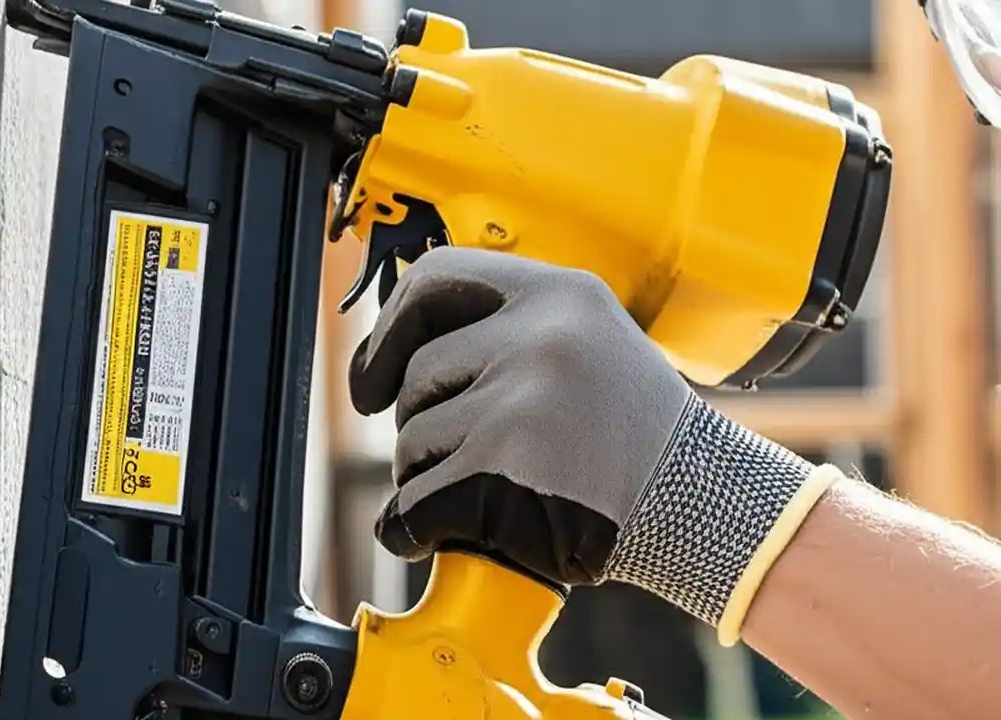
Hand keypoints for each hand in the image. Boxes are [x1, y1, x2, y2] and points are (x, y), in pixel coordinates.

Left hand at [349, 247, 839, 640]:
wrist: (704, 505)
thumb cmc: (637, 432)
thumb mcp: (588, 341)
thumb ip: (507, 324)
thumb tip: (399, 341)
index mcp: (558, 293)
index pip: (434, 278)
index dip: (392, 328)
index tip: (374, 375)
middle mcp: (538, 338)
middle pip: (416, 375)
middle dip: (424, 422)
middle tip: (473, 451)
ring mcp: (519, 404)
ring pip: (410, 442)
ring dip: (428, 475)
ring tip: (495, 486)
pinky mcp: (502, 473)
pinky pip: (414, 503)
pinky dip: (417, 528)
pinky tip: (452, 530)